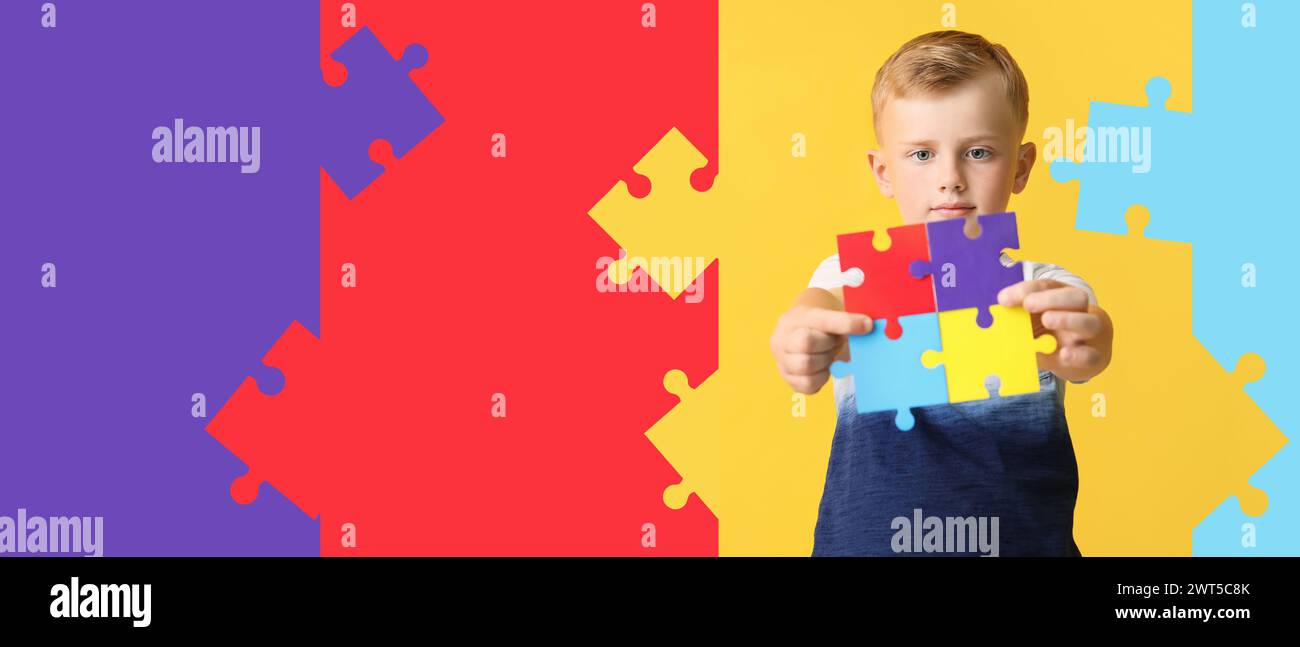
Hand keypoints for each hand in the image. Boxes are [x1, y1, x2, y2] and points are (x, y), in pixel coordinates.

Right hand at [771, 305, 871, 393]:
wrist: (796, 336)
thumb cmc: (818, 328)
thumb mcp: (828, 317)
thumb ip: (846, 321)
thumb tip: (869, 327)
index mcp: (797, 317)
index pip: (822, 320)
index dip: (846, 323)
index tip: (867, 325)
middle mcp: (783, 337)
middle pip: (806, 342)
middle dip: (828, 344)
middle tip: (835, 342)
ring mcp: (782, 360)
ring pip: (805, 365)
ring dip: (825, 362)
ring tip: (828, 355)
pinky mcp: (788, 379)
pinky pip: (807, 384)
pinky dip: (821, 378)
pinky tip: (823, 368)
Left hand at [997, 279, 1112, 381]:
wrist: (1076, 357)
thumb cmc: (1047, 333)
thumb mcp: (1030, 323)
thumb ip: (1015, 320)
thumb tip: (990, 322)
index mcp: (1061, 298)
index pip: (1047, 287)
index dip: (1025, 290)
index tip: (1003, 299)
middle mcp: (1079, 312)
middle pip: (1076, 297)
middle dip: (1051, 299)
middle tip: (1028, 305)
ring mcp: (1089, 335)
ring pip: (1090, 322)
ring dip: (1067, 319)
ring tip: (1047, 320)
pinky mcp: (1092, 357)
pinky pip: (1091, 355)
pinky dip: (1078, 354)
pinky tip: (1064, 353)